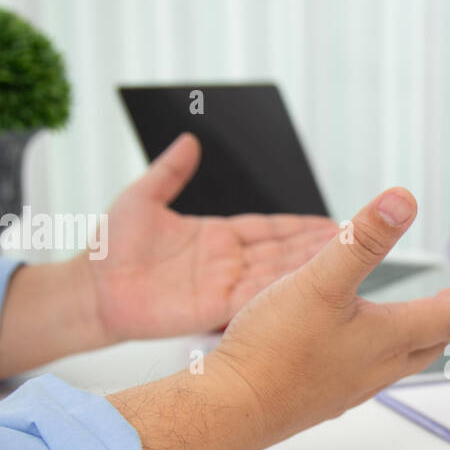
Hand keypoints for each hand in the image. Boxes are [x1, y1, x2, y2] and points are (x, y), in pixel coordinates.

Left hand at [76, 132, 339, 342]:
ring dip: (310, 268)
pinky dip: (282, 292)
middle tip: (358, 237)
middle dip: (319, 245)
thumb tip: (189, 141)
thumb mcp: (141, 199)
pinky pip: (255, 298)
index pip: (269, 228)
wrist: (90, 292)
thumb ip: (169, 172)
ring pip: (277, 276)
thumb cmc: (108, 250)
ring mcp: (223, 286)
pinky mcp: (214, 309)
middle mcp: (226, 262)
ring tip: (346, 260)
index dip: (300, 224)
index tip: (332, 220)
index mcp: (216, 236)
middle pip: (282, 251)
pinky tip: (309, 285)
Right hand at [209, 186, 449, 449]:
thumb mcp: (322, 280)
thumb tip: (404, 199)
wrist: (232, 409)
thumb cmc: (275, 349)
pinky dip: (375, 358)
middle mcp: (374, 369)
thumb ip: (364, 240)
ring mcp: (347, 389)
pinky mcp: (320, 400)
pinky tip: (352, 352)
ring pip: (396, 363)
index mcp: (384, 338)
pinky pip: (362, 377)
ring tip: (410, 325)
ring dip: (412, 341)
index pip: (444, 319)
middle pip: (426, 344)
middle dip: (445, 322)